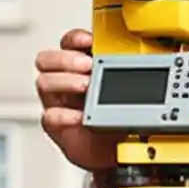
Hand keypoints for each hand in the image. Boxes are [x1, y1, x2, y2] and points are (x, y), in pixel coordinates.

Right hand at [34, 28, 122, 171]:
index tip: (88, 40)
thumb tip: (144, 60)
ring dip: (65, 82)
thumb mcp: (126, 90)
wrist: (116, 149)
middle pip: (47, 60)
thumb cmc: (118, 117)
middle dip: (66, 59)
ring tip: (86, 87)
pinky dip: (64, 115)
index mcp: (80, 66)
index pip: (68, 43)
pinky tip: (80, 116)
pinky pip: (50, 116)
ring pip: (44, 83)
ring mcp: (58, 102)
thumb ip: (128, 73)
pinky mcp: (56, 125)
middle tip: (87, 65)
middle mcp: (65, 80)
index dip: (74, 39)